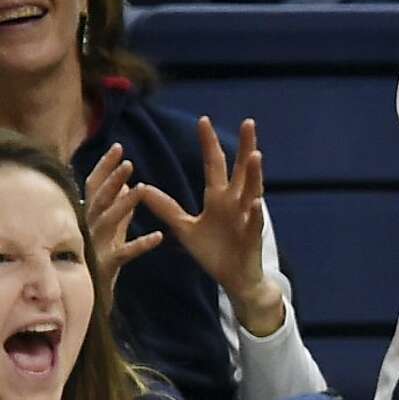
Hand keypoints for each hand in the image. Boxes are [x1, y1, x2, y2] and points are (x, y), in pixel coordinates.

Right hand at [82, 143, 165, 303]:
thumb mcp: (113, 232)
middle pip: (98, 199)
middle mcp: (88, 228)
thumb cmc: (103, 261)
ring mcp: (95, 247)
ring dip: (123, 204)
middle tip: (129, 163)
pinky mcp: (106, 266)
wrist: (92, 299)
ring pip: (106, 222)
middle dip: (112, 180)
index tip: (119, 148)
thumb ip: (121, 209)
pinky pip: (123, 253)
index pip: (93, 186)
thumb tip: (130, 184)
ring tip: (141, 190)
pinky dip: (140, 244)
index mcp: (90, 217)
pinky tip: (158, 236)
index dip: (105, 167)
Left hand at [131, 116, 282, 334]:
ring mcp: (246, 219)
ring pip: (252, 192)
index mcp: (219, 198)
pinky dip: (254, 214)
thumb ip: (167, 208)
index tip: (203, 120)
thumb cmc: (215, 252)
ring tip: (255, 155)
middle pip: (240, 170)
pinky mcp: (251, 238)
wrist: (235, 279)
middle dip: (245, 147)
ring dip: (254, 175)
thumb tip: (142, 188)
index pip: (214, 165)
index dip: (209, 144)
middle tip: (248, 123)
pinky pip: (254, 224)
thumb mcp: (184, 228)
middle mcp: (235, 203)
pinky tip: (255, 202)